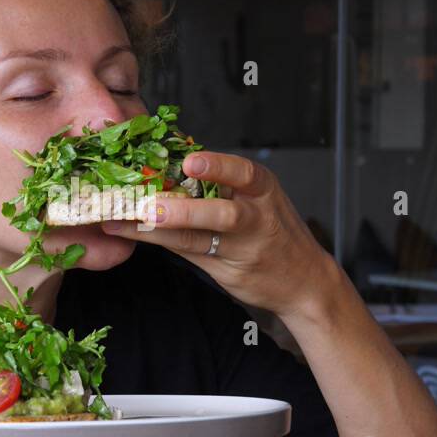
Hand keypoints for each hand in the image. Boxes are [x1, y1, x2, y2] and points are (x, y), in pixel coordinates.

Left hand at [101, 151, 335, 315]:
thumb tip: (172, 155)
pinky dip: (160, 241)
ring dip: (162, 228)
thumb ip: (221, 182)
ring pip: (198, 237)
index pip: (243, 173)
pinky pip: (189, 252)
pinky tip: (133, 232)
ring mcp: (241, 248)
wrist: (305, 281)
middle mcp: (255, 217)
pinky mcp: (227, 270)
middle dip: (184, 209)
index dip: (217, 166)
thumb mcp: (260, 197)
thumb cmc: (274, 230)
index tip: (189, 161)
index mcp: (262, 189)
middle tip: (150, 203)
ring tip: (131, 219)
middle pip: (222, 213)